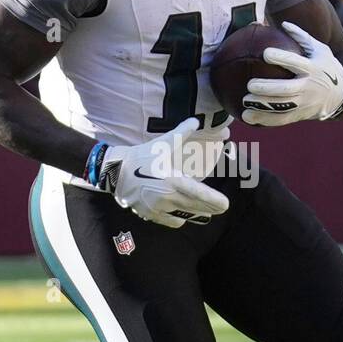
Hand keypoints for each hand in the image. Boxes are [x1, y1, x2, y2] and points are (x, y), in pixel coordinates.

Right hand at [96, 118, 229, 227]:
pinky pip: (171, 221)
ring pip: (185, 215)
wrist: (116, 172)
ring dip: (197, 214)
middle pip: (195, 207)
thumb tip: (195, 120)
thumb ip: (182, 133)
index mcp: (171, 179)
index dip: (212, 199)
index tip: (225, 204)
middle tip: (221, 208)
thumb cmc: (142, 156)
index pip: (197, 192)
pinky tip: (182, 214)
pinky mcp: (150, 215)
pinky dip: (179, 218)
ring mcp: (158, 208)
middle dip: (210, 208)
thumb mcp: (163, 143)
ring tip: (206, 213)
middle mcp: (166, 197)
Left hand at [242, 21, 342, 124]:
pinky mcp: (299, 114)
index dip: (281, 58)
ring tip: (244, 101)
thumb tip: (283, 23)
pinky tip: (246, 116)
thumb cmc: (326, 66)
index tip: (265, 53)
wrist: (340, 95)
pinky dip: (264, 119)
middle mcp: (309, 86)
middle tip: (250, 84)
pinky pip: (280, 119)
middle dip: (268, 87)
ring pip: (282, 107)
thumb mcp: (320, 49)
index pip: (295, 62)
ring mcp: (304, 103)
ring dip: (263, 106)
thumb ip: (302, 36)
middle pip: (286, 89)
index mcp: (313, 68)